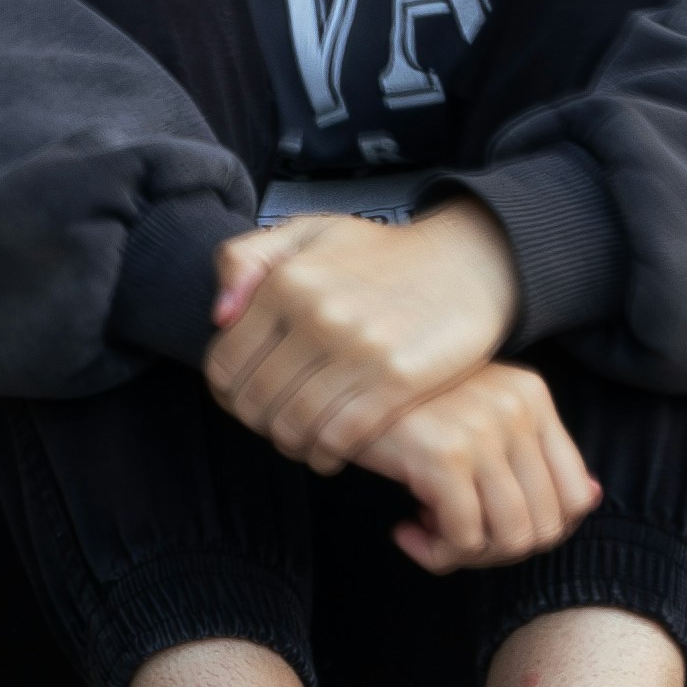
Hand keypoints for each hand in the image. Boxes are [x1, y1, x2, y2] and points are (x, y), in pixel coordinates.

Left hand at [208, 199, 520, 470]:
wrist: (467, 261)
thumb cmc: (381, 254)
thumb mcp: (308, 232)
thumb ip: (247, 259)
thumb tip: (219, 316)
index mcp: (286, 281)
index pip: (225, 364)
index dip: (228, 392)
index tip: (246, 398)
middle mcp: (315, 314)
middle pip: (254, 402)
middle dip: (257, 421)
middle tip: (276, 421)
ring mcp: (357, 349)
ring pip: (291, 426)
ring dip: (289, 443)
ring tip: (302, 438)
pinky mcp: (396, 380)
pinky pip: (338, 438)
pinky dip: (325, 454)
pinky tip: (331, 449)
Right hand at [361, 363, 600, 573]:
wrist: (332, 381)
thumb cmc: (403, 406)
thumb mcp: (474, 416)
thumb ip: (531, 453)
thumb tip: (593, 500)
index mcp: (532, 395)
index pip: (577, 496)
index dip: (539, 531)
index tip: (491, 526)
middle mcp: (516, 408)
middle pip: (545, 527)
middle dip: (498, 551)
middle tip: (452, 537)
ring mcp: (482, 430)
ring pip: (509, 539)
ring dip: (466, 554)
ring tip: (429, 531)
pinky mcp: (442, 455)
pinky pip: (462, 539)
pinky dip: (435, 552)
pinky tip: (405, 529)